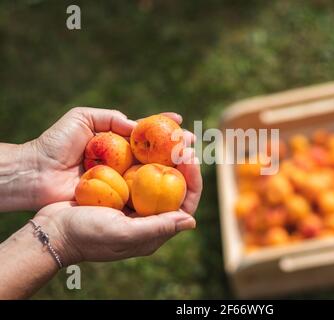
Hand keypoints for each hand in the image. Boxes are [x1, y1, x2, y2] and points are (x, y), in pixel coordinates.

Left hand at [25, 107, 193, 209]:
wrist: (36, 173)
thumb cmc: (55, 143)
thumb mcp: (82, 118)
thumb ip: (111, 118)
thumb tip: (137, 125)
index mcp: (116, 141)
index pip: (146, 131)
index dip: (164, 125)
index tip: (179, 119)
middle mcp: (123, 160)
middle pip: (156, 152)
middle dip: (176, 145)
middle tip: (191, 142)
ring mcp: (122, 179)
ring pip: (154, 171)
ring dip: (174, 165)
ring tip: (189, 156)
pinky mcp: (118, 197)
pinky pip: (142, 191)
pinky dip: (160, 186)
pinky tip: (174, 179)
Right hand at [34, 147, 201, 263]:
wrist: (50, 230)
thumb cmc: (87, 235)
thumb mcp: (124, 233)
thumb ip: (158, 227)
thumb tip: (191, 220)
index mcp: (153, 229)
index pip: (184, 203)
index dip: (193, 180)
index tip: (191, 157)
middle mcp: (146, 216)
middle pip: (173, 186)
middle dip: (181, 163)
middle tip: (186, 140)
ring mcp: (132, 202)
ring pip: (156, 176)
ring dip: (165, 156)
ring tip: (172, 136)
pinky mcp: (117, 191)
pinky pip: (136, 171)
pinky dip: (143, 156)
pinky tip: (145, 141)